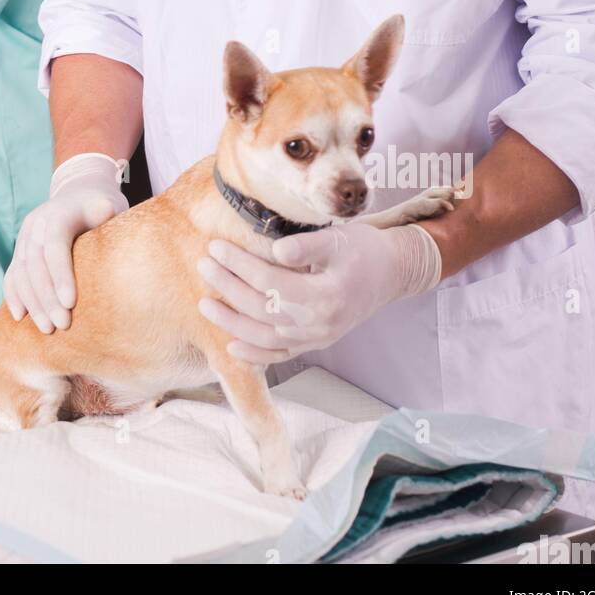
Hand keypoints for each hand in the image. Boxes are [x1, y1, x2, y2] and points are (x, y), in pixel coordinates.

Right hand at [5, 153, 127, 332]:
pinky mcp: (20, 249)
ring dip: (32, 302)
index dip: (61, 275)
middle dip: (47, 297)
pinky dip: (14, 295)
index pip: (55, 246)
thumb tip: (110, 237)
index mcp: (58, 212)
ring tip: (47, 328)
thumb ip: (108, 219)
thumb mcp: (109, 206)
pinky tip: (21, 316)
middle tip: (62, 325)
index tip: (71, 303)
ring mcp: (25, 236)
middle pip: (35, 264)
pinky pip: (12, 274)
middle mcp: (36, 223)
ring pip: (20, 272)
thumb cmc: (100, 206)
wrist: (79, 192)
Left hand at [196, 222, 441, 364]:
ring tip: (205, 304)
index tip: (216, 247)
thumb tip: (275, 251)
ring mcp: (318, 338)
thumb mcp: (338, 238)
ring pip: (266, 338)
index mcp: (326, 294)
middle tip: (203, 266)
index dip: (240, 265)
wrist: (391, 273)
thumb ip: (306, 245)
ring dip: (232, 323)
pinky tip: (231, 346)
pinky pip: (281, 356)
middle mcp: (320, 323)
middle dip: (228, 288)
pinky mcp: (316, 344)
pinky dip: (255, 355)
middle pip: (263, 309)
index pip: (271, 281)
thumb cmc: (361, 249)